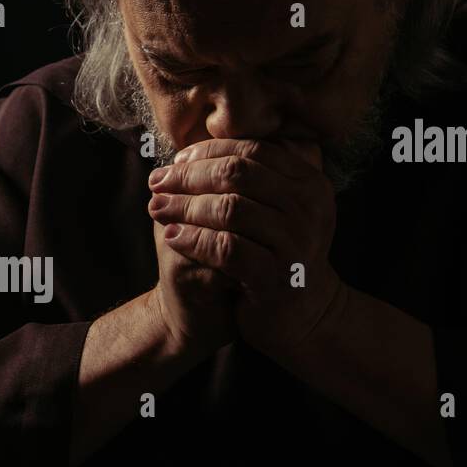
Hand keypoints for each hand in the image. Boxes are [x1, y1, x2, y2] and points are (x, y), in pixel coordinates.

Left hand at [147, 138, 345, 357]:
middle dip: (190, 176)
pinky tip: (173, 236)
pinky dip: (195, 239)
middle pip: (238, 174)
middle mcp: (309, 208)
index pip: (253, 150)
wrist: (302, 316)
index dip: (208, 152)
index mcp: (309, 183)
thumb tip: (184, 155)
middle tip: (157, 182)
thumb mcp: (272, 212)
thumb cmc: (275, 256)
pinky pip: (227, 249)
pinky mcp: (277, 276)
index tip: (174, 162)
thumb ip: (244, 180)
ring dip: (186, 206)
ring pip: (230, 209)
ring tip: (157, 207)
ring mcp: (296, 242)